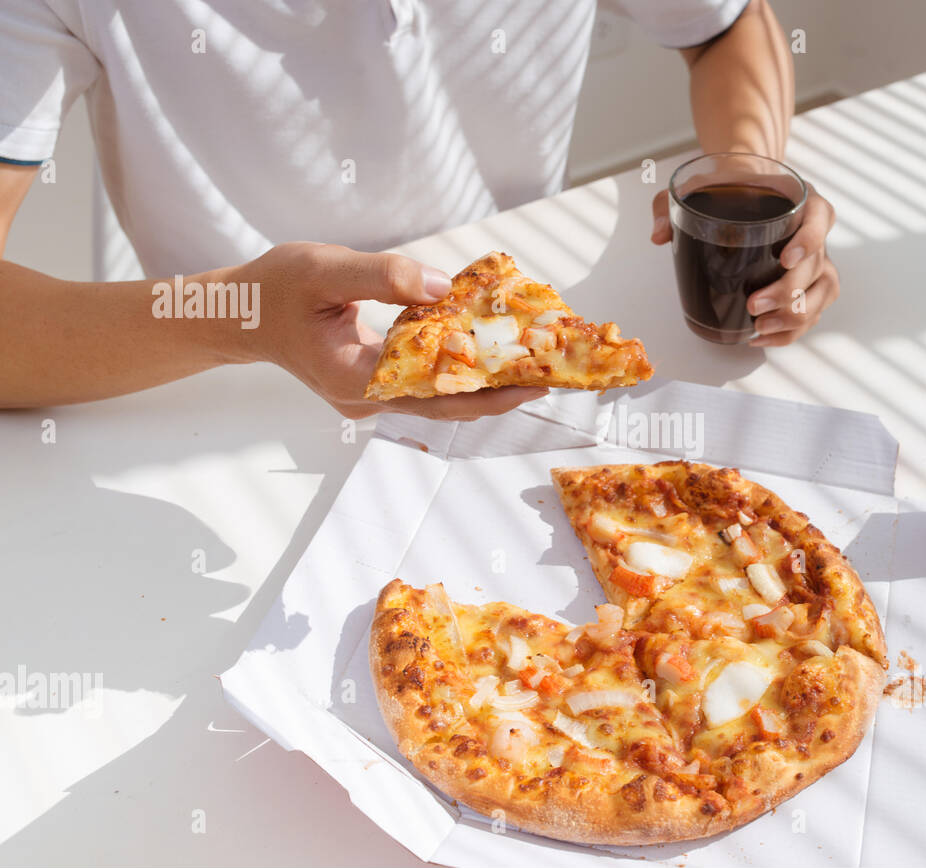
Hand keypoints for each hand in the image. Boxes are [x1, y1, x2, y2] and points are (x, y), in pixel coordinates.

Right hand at [229, 242, 546, 419]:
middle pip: (447, 406)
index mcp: (353, 379)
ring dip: (484, 381)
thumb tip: (442, 287)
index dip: (487, 390)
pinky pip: (427, 382)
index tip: (532, 377)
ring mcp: (372, 396)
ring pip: (440, 398)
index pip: (434, 394)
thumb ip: (381, 276)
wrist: (239, 313)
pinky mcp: (377, 383)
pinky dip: (459, 367)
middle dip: (500, 392)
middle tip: (551, 373)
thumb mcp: (323, 268)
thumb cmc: (274, 289)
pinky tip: (488, 345)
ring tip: (531, 361)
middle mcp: (368, 399)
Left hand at [650, 181, 838, 346]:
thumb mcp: (695, 188)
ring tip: (759, 327)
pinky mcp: (809, 285)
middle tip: (754, 305)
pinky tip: (763, 337)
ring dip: (794, 317)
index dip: (809, 240)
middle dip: (788, 293)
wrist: (741, 196)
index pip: (821, 217)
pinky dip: (791, 331)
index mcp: (799, 199)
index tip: (785, 258)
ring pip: (822, 293)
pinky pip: (813, 312)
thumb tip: (660, 235)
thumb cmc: (726, 192)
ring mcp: (816, 260)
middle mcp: (814, 230)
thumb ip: (671, 204)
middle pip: (817, 266)